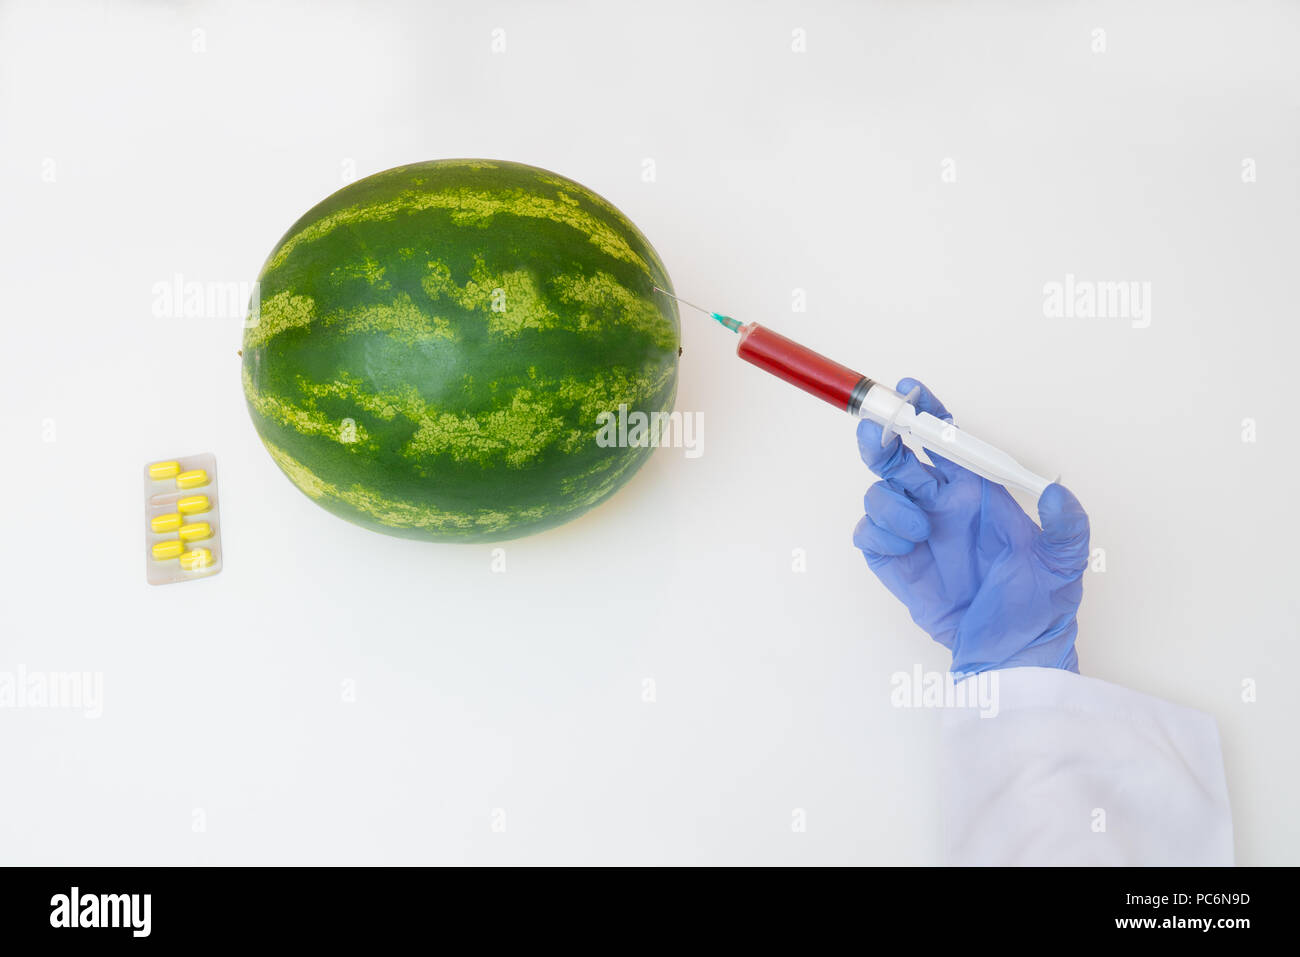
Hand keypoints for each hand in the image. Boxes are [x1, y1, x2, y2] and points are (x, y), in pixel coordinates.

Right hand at [853, 378, 1089, 674]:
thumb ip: (1067, 523)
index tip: (911, 391)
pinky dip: (880, 531)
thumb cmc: (1039, 603)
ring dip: (891, 502)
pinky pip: (869, 532)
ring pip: (879, 492)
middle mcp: (939, 503)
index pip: (944, 438)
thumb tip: (1058, 492)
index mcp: (974, 489)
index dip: (926, 411)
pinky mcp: (893, 560)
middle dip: (883, 437)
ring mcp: (912, 531)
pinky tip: (906, 546)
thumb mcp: (1066, 560)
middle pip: (897, 455)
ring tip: (920, 529)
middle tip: (881, 432)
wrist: (1013, 651)